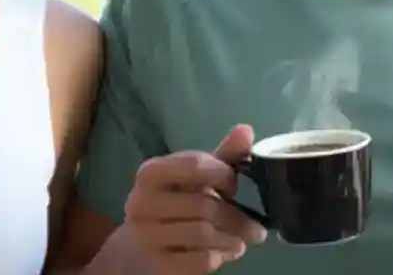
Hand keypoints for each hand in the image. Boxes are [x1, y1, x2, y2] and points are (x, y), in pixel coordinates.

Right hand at [123, 124, 267, 273]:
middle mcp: (141, 202)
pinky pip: (199, 261)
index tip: (234, 185)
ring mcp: (145, 236)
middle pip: (204, 205)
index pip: (194, 164)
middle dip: (237, 217)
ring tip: (242, 241)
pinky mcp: (156, 265)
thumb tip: (246, 130)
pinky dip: (219, 257)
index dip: (223, 174)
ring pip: (204, 234)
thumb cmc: (172, 205)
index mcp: (150, 173)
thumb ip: (221, 157)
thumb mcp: (193, 179)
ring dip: (232, 239)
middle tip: (255, 227)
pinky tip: (223, 253)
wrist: (137, 249)